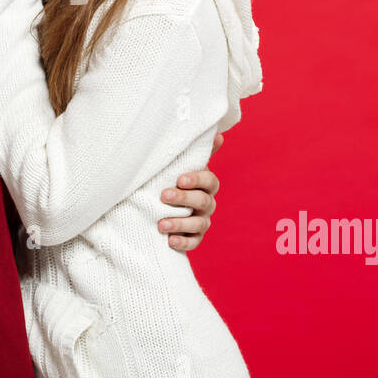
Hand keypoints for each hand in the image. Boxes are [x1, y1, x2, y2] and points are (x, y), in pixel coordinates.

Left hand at [158, 131, 223, 250]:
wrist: (159, 204)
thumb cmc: (172, 180)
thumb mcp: (180, 165)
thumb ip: (196, 152)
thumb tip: (218, 134)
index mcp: (206, 185)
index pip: (209, 181)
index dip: (196, 180)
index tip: (179, 179)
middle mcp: (207, 204)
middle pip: (202, 202)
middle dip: (183, 199)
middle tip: (164, 195)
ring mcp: (201, 222)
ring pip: (199, 224)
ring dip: (180, 223)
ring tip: (161, 224)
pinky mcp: (194, 238)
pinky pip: (193, 243)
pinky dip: (183, 242)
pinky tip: (170, 240)